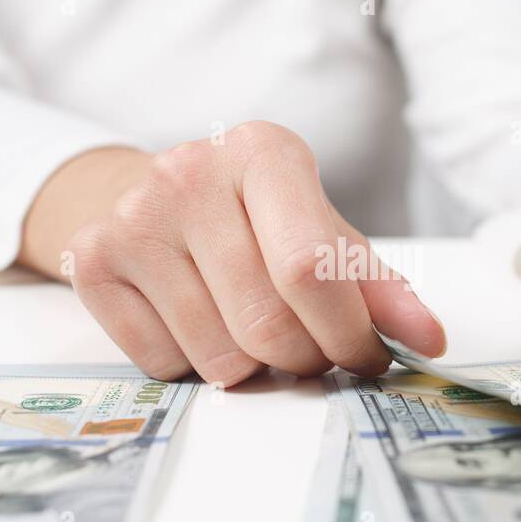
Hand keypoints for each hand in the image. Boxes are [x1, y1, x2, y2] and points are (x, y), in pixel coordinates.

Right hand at [19, 122, 445, 384]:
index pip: (311, 267)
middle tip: (310, 353)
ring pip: (217, 355)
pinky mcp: (92, 260)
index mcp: (263, 152)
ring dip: (251, 368)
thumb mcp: (321, 233)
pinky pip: (163, 363)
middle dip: (305, 359)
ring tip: (250, 332)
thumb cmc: (255, 221)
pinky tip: (197, 325)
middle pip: (266, 322)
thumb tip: (429, 340)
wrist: (153, 198)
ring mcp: (133, 216)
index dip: (347, 332)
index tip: (363, 355)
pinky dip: (193, 366)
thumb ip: (377, 287)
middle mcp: (190, 172)